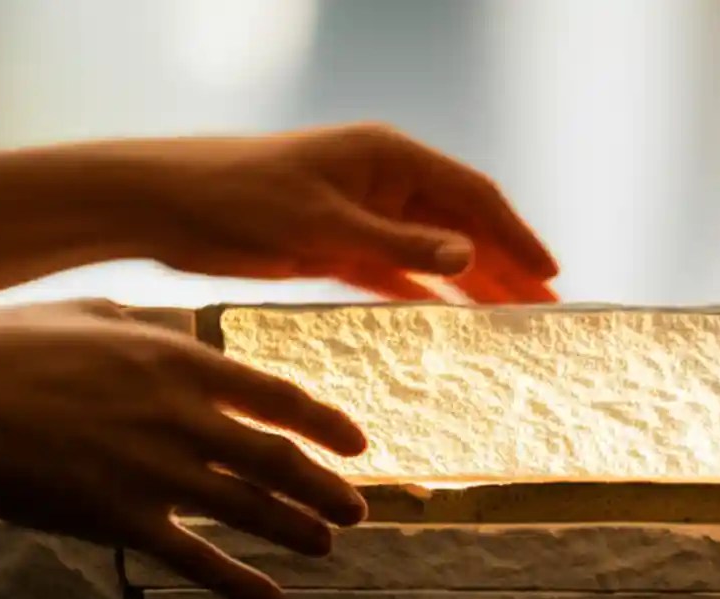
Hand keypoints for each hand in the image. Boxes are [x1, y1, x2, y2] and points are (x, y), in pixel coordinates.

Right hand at [0, 300, 367, 598]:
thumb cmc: (5, 348)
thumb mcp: (91, 315)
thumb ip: (149, 328)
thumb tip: (184, 333)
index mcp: (179, 362)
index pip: (277, 397)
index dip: (326, 423)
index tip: (356, 442)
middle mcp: (183, 418)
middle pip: (278, 460)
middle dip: (326, 487)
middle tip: (359, 508)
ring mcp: (156, 472)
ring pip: (251, 510)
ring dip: (298, 530)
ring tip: (329, 544)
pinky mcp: (121, 521)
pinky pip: (196, 561)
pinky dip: (240, 583)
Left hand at [124, 123, 559, 302]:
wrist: (168, 204)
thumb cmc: (241, 197)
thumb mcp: (324, 223)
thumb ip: (399, 245)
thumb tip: (470, 259)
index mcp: (388, 157)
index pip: (472, 196)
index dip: (516, 235)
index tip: (550, 274)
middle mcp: (382, 182)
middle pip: (459, 225)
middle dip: (503, 264)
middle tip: (544, 307)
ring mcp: (360, 213)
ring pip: (431, 252)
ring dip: (469, 283)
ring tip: (509, 318)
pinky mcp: (334, 245)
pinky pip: (394, 272)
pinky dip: (423, 294)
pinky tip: (450, 319)